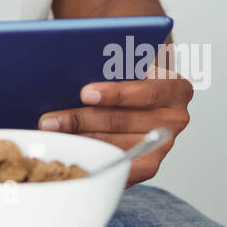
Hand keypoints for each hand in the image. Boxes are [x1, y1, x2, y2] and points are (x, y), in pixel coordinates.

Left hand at [38, 63, 192, 185]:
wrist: (146, 95)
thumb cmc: (133, 73)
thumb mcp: (131, 60)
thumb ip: (114, 63)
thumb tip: (70, 66)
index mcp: (176, 88)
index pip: (146, 92)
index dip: (115, 93)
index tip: (85, 93)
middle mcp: (175, 118)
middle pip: (124, 121)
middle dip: (82, 120)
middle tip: (50, 121)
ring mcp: (164, 145)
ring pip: (117, 145)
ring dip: (81, 141)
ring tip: (53, 136)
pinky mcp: (150, 165)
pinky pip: (120, 166)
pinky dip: (94, 160)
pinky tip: (71, 154)